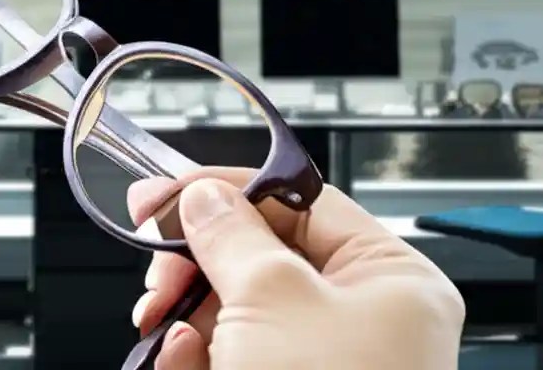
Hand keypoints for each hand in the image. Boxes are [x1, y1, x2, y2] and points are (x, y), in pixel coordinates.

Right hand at [130, 171, 463, 369]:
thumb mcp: (272, 300)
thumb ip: (230, 235)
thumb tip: (201, 197)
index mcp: (387, 277)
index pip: (298, 201)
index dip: (225, 190)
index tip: (162, 193)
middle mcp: (358, 316)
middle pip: (257, 252)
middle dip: (196, 259)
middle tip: (155, 264)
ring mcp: (316, 360)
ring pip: (232, 306)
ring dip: (184, 308)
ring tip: (159, 320)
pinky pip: (224, 354)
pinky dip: (191, 354)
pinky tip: (179, 360)